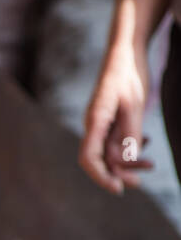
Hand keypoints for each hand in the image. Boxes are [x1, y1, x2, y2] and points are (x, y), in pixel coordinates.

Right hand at [79, 42, 154, 192]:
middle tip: (140, 181)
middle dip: (120, 172)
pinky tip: (146, 143)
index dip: (100, 176)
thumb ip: (130, 133)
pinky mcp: (110, 119)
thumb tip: (126, 162)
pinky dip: (130, 146)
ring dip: (129, 160)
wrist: (126, 51)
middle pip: (101, 159)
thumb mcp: (135, 105)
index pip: (89, 158)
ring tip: (150, 164)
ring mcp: (101, 123)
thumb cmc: (129, 74)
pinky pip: (116, 140)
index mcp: (95, 121)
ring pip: (111, 151)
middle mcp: (94, 126)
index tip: (118, 188)